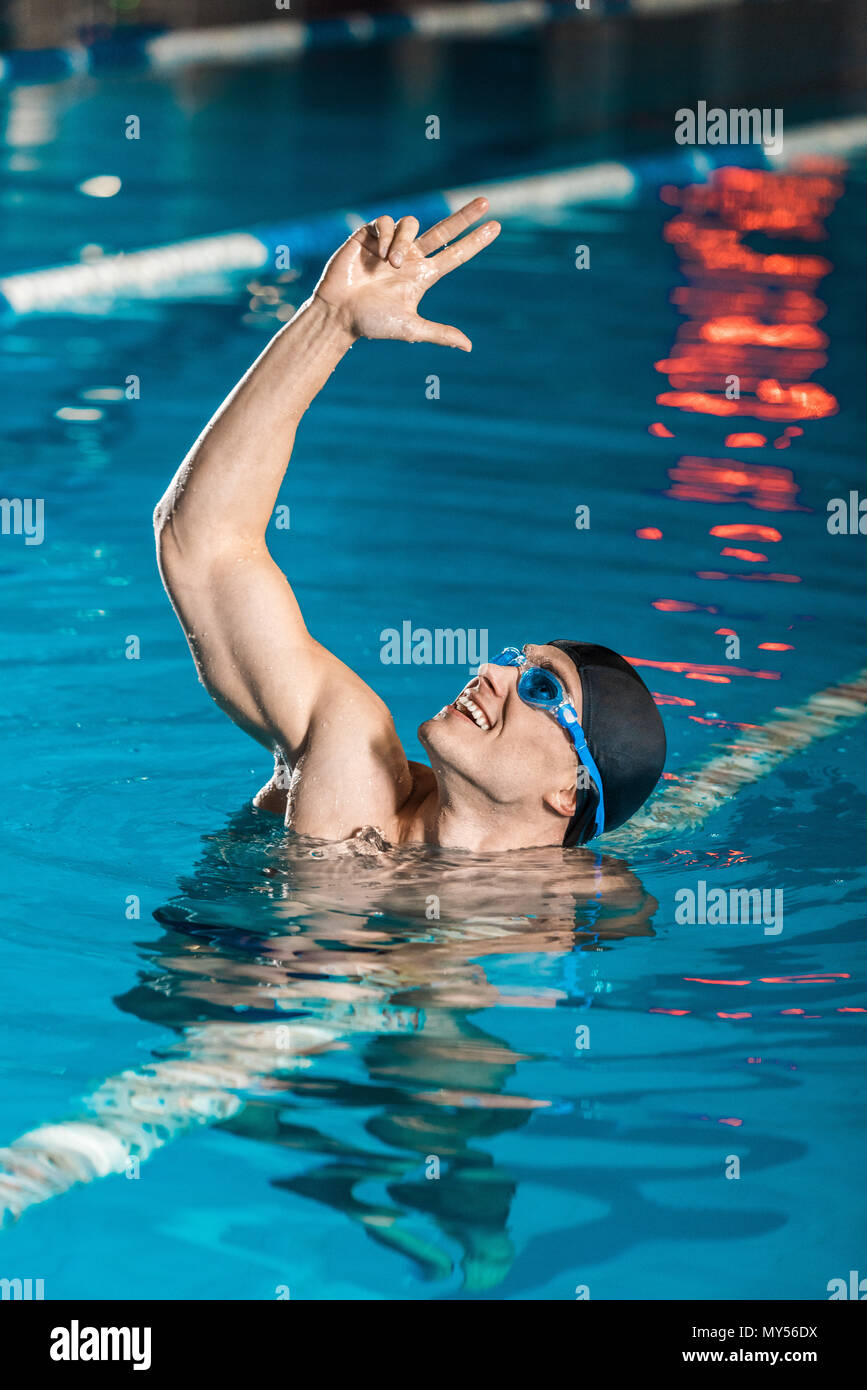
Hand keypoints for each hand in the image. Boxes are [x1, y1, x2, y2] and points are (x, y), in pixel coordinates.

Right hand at [312, 197, 499, 350]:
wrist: (338, 313)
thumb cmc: (371, 323)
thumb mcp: (410, 328)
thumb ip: (440, 333)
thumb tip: (469, 346)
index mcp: (422, 276)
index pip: (455, 255)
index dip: (474, 242)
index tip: (496, 227)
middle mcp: (410, 257)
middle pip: (444, 230)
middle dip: (464, 216)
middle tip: (486, 201)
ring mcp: (391, 244)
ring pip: (411, 224)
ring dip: (404, 241)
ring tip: (391, 264)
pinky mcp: (370, 235)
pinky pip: (387, 222)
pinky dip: (387, 236)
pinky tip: (378, 255)